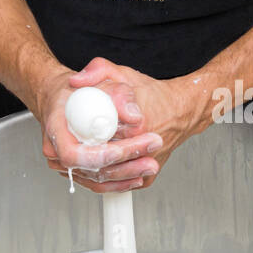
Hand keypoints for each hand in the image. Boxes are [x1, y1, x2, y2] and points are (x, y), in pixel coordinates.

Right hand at [33, 66, 161, 193]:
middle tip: (150, 149)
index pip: (73, 153)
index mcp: (55, 125)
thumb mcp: (99, 78)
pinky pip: (97, 182)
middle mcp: (55, 150)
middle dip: (124, 163)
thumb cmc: (77, 90)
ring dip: (127, 175)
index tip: (122, 151)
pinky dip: (119, 181)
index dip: (99, 156)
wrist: (63, 99)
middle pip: (90, 168)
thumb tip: (134, 115)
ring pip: (96, 179)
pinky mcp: (76, 171)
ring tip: (150, 165)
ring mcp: (64, 164)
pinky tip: (138, 176)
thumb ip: (117, 91)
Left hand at [53, 58, 221, 190]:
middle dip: (82, 157)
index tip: (72, 134)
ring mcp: (146, 166)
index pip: (97, 141)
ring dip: (90, 171)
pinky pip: (121, 182)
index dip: (79, 140)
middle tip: (71, 146)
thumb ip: (98, 70)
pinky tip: (95, 166)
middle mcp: (144, 151)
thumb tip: (76, 81)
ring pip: (109, 178)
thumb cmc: (153, 93)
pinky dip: (106, 177)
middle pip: (101, 162)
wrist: (181, 110)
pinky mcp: (147, 176)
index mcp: (136, 126)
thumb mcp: (123, 74)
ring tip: (79, 157)